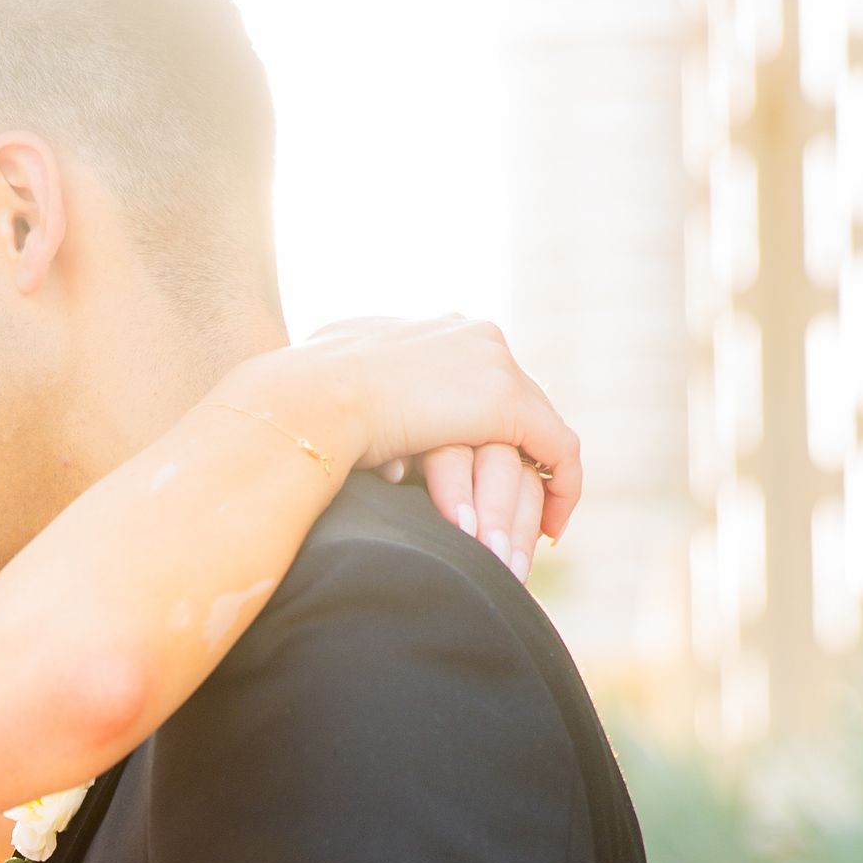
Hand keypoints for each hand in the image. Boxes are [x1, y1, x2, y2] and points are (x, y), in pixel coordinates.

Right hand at [260, 318, 581, 581]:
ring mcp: (493, 364)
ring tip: (533, 532)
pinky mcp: (504, 402)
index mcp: (434, 331)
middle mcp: (473, 336)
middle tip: (530, 503)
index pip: (483, 375)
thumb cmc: (300, 406)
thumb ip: (360, 402)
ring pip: (538, 431)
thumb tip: (370, 445)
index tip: (488, 464)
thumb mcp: (336, 393)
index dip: (491, 426)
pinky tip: (552, 532)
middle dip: (525, 458)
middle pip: (521, 400)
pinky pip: (558, 450)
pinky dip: (562, 491)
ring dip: (535, 487)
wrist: (306, 399)